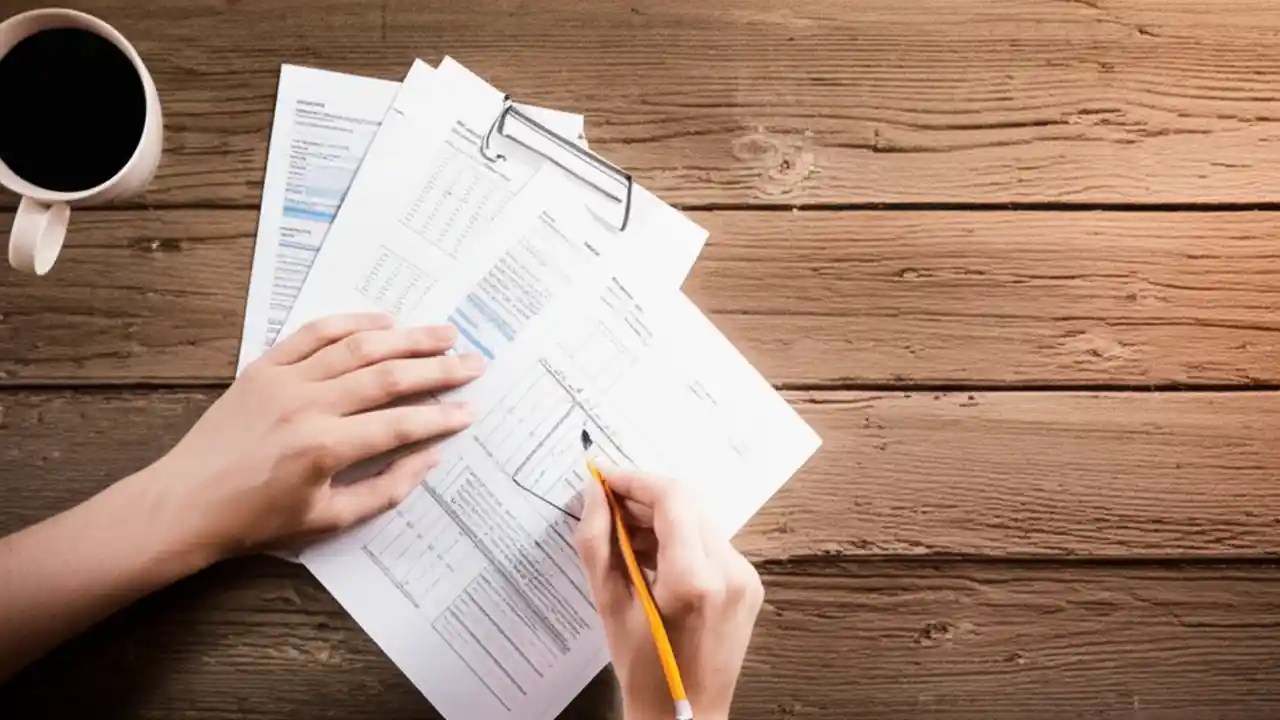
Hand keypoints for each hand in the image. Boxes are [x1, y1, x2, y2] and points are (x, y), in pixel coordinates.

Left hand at [145, 313, 483, 560]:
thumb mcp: (327, 520)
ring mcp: (284, 381)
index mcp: (325, 448)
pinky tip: (384, 322)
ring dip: (406, 338)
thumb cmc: (256, 521)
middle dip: (438, 369)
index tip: (471, 410)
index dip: (441, 418)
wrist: (185, 504)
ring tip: (442, 334)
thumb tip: (429, 459)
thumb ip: (385, 489)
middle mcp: (308, 406)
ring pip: (358, 347)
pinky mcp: (263, 368)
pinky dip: (351, 323)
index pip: (400, 426)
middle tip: (473, 362)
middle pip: (388, 377)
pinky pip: (314, 334)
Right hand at [573, 465, 763, 719]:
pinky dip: (679, 539)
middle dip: (644, 497)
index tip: (605, 480)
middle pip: (687, 504)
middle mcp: (730, 573)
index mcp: (695, 581)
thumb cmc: (645, 672)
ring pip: (699, 520)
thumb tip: (595, 495)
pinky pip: (710, 543)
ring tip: (623, 535)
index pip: (672, 498)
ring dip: (661, 517)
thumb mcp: (609, 605)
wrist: (685, 716)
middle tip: (606, 505)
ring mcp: (745, 578)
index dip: (635, 480)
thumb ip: (597, 542)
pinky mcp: (749, 584)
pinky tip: (650, 555)